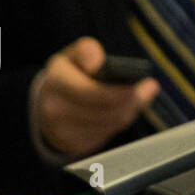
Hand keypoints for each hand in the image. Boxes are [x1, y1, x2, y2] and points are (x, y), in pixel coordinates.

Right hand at [36, 37, 158, 156]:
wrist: (46, 101)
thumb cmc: (68, 74)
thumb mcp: (74, 55)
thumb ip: (87, 50)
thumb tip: (99, 61)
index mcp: (56, 80)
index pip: (90, 91)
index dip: (117, 90)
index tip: (137, 83)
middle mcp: (54, 108)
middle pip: (104, 109)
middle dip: (130, 99)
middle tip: (148, 87)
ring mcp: (61, 130)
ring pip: (109, 123)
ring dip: (128, 110)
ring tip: (138, 96)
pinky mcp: (71, 144)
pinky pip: (105, 135)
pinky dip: (118, 122)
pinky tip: (124, 109)